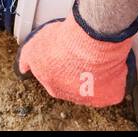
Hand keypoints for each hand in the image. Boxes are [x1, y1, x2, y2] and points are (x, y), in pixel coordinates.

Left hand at [16, 0, 137, 106]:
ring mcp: (90, 97)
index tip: (66, 54)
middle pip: (73, 84)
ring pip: (93, 86)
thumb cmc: (63, 40)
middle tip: (82, 53)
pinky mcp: (109, 95)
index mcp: (51, 84)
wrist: (89, 40)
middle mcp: (69, 94)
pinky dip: (113, 79)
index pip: (54, 79)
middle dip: (76, 71)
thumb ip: (28, 58)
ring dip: (95, 75)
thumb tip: (23, 68)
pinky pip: (112, 89)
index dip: (60, 65)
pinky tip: (112, 66)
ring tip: (98, 56)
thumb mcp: (34, 45)